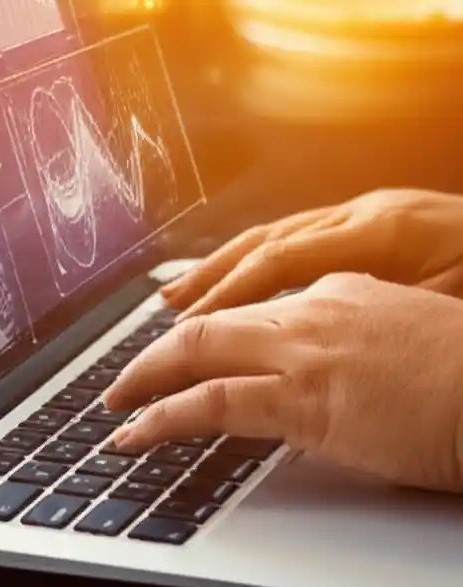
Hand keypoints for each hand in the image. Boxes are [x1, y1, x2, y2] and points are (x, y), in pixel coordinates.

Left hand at [104, 273, 462, 491]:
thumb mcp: (412, 347)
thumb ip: (363, 351)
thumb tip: (340, 380)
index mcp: (343, 294)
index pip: (254, 313)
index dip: (207, 337)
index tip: (182, 354)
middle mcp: (314, 311)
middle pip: (209, 324)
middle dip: (154, 353)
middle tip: (121, 380)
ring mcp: (305, 351)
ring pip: (194, 353)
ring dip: (142, 382)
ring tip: (113, 408)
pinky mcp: (303, 398)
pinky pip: (208, 403)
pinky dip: (161, 418)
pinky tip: (136, 435)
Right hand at [162, 189, 462, 319]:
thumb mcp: (448, 318)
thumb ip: (372, 333)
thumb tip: (306, 362)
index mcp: (381, 232)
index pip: (276, 265)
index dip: (221, 302)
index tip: (182, 337)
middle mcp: (368, 216)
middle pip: (265, 245)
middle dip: (206, 283)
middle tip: (161, 317)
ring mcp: (373, 218)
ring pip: (278, 239)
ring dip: (223, 272)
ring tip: (178, 300)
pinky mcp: (382, 228)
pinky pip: (303, 243)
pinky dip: (261, 268)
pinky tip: (244, 288)